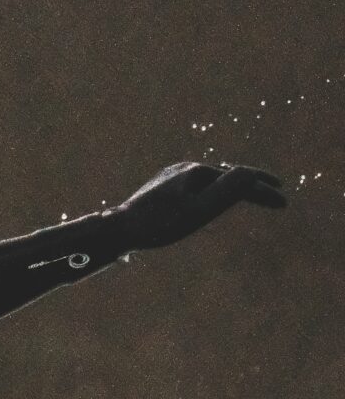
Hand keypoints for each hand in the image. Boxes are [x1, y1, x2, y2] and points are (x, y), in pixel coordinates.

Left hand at [111, 161, 285, 250]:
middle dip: (251, 183)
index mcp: (199, 173)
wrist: (114, 230)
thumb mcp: (195, 213)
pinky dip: (209, 190)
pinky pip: (193, 186)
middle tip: (273, 188)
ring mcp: (172, 176)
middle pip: (227, 175)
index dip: (263, 192)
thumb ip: (224, 194)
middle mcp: (186, 168)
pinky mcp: (160, 187)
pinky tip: (206, 196)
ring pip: (210, 179)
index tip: (283, 202)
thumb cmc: (155, 226)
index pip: (240, 181)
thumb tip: (249, 174)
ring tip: (246, 190)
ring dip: (230, 184)